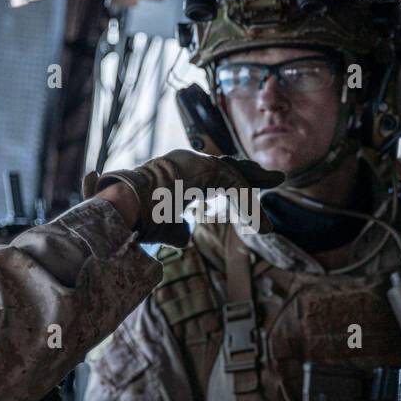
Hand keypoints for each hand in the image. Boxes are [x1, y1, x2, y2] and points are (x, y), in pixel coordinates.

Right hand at [84, 149, 284, 246]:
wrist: (123, 208)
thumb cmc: (136, 218)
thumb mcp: (162, 226)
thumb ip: (176, 230)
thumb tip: (186, 237)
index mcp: (176, 174)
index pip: (210, 173)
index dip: (232, 179)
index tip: (251, 184)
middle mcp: (186, 163)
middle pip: (227, 166)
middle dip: (251, 173)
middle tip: (276, 177)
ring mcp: (195, 162)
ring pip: (234, 176)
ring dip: (255, 185)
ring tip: (277, 187)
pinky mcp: (204, 170)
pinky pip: (236, 188)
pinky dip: (251, 206)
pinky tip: (263, 226)